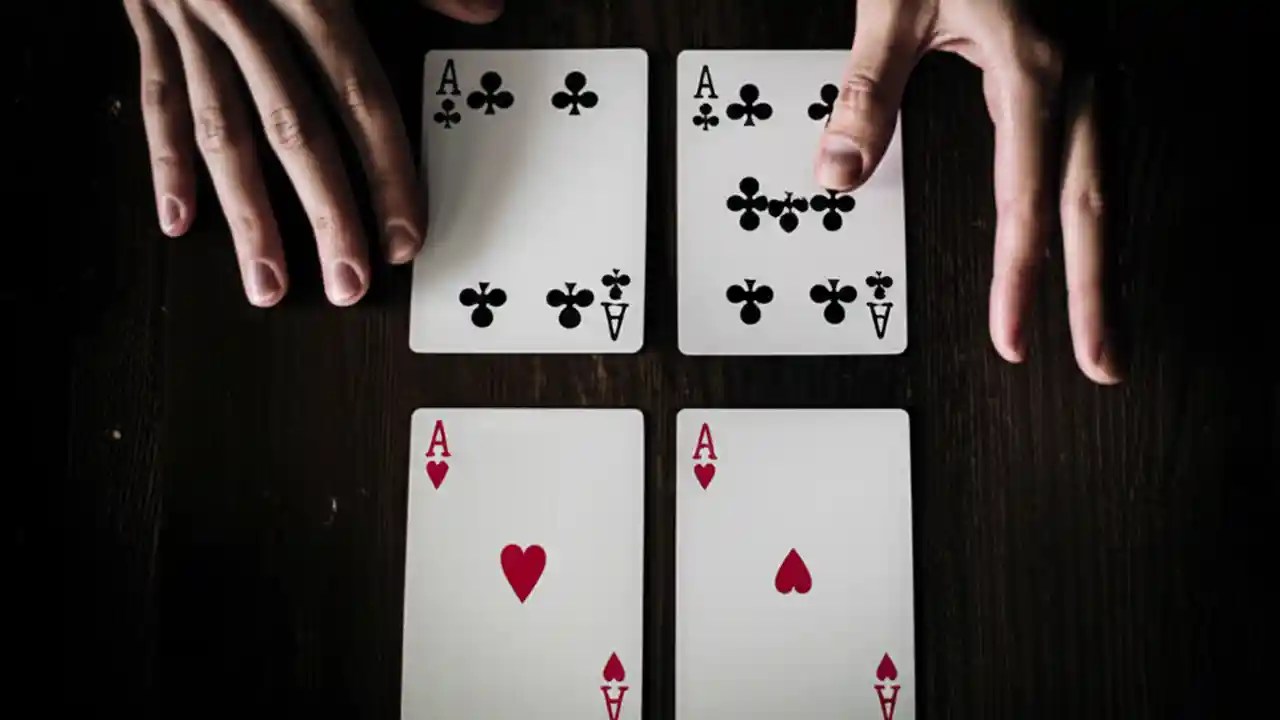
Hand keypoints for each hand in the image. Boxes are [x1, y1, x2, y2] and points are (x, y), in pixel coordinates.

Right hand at [124, 0, 504, 306]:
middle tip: (347, 284)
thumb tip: (485, 16)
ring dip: (244, 216)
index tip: (404, 236)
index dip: (387, 171)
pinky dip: (163, 165)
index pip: (360, 95)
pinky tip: (178, 225)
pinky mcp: (148, 24)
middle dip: (322, 214)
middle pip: (290, 128)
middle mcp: (249, 11)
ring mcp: (192, 21)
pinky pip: (156, 102)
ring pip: (219, 132)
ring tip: (267, 286)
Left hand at [815, 0, 1119, 383]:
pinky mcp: (1089, 58)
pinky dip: (1103, 206)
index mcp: (1035, 67)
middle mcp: (1081, 73)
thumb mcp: (896, 2)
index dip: (1021, 279)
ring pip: (1114, 179)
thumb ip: (867, 92)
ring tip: (1109, 321)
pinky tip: (1096, 232)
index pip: (1027, 199)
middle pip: (1097, 205)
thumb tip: (837, 173)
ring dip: (1112, 257)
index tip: (1014, 339)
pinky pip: (1107, 148)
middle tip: (1101, 363)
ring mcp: (1096, 64)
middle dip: (1099, 292)